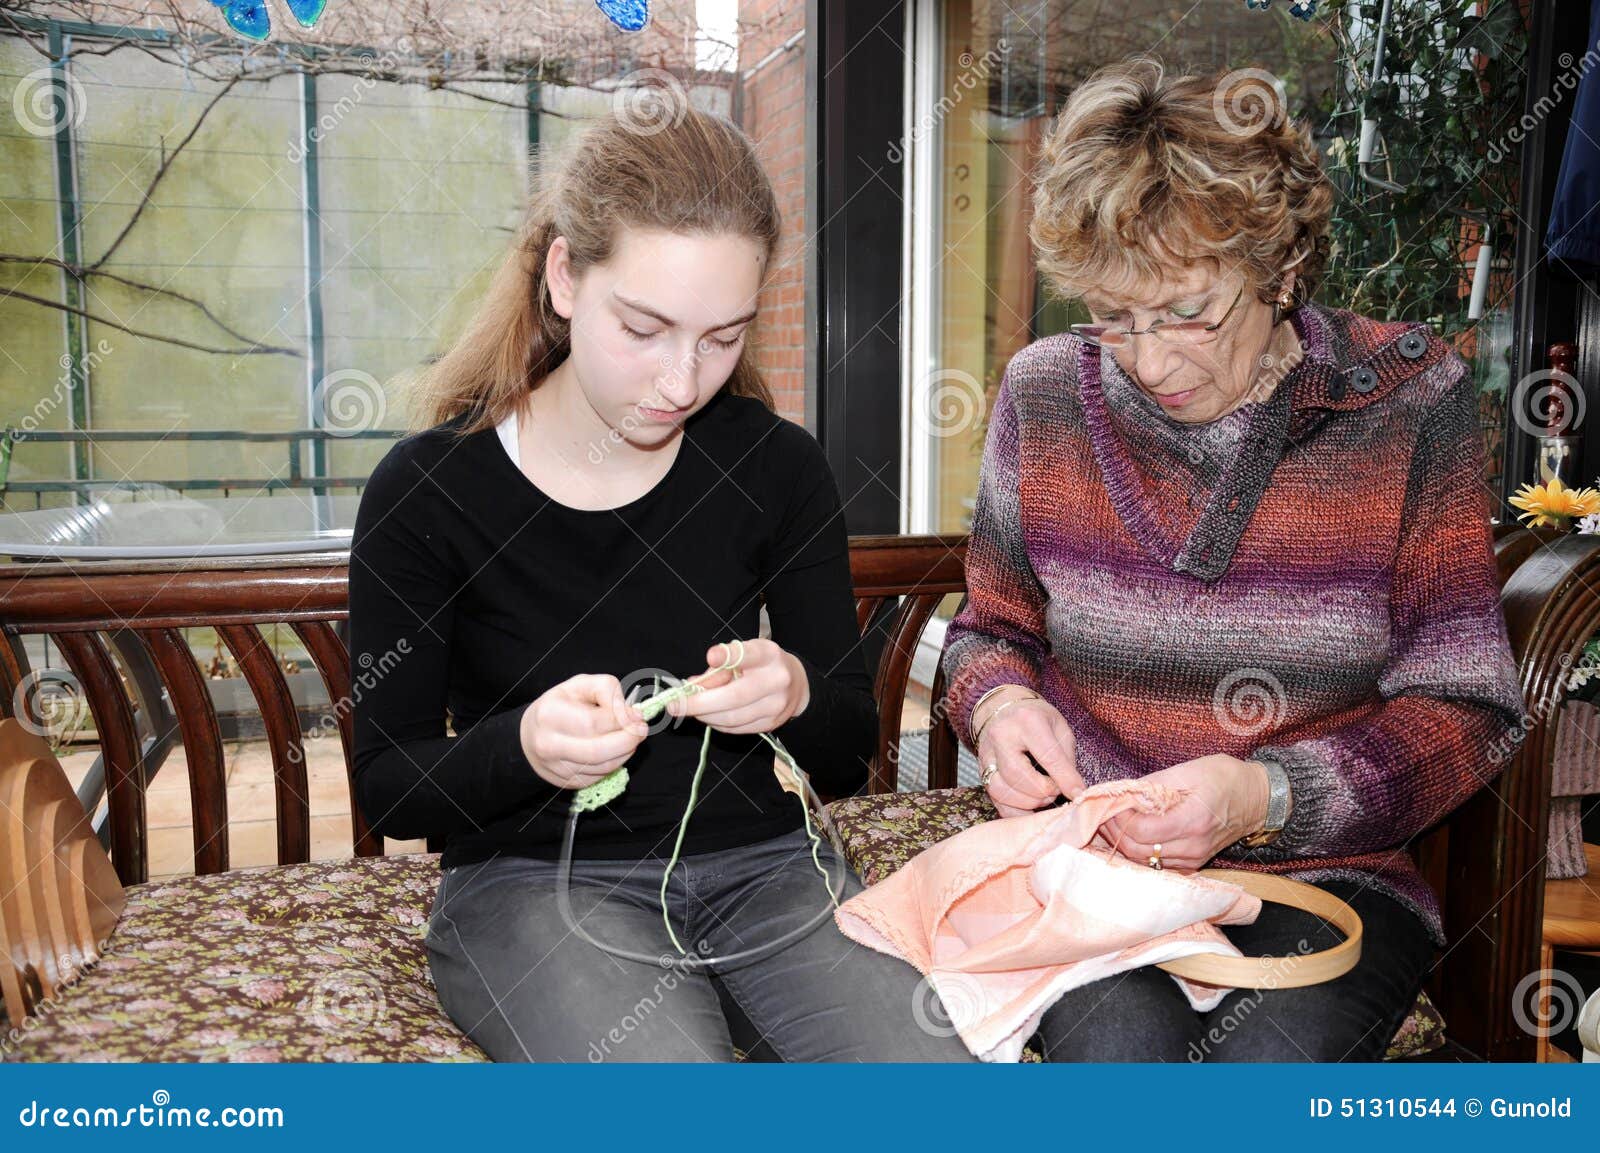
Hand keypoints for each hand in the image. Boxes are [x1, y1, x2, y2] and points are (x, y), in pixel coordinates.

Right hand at [520, 674, 649, 789]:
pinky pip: (600, 776)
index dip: (622, 719)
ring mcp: (557, 767)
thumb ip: (607, 690)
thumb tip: (631, 713)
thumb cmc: (560, 706)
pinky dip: (615, 763)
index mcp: (550, 715)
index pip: (594, 722)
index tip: (637, 715)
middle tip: (642, 730)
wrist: (529, 737)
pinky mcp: (567, 782)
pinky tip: (616, 750)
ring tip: (632, 738)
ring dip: (626, 752)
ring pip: (603, 766)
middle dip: (628, 740)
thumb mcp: (580, 685)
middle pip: (599, 750)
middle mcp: (549, 744)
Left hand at [664, 638, 808, 734]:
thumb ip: (720, 667)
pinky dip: (717, 724)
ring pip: (732, 717)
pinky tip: (708, 716)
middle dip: (700, 703)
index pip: (749, 654)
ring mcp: (776, 705)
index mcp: (768, 655)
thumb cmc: (761, 665)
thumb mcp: (745, 655)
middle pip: (735, 696)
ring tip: (690, 710)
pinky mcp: (771, 724)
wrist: (797, 685)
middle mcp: (776, 680)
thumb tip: (690, 686)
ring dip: (705, 716)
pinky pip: (737, 728)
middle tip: (675, 705)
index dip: (729, 656)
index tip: (711, 656)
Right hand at [973, 688, 1084, 817]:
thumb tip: (1074, 791)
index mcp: (1027, 720)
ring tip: (1044, 796)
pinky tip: (1030, 810)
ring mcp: (986, 754)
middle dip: (1044, 792)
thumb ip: (1066, 759)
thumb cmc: (1038, 720)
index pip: (1048, 757)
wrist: (1005, 710)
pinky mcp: (980, 770)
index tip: (1078, 794)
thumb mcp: (1059, 729)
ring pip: (1003, 791)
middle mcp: (1001, 736)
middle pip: (1019, 777)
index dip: (1065, 780)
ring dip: (1029, 803)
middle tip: (1056, 790)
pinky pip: (995, 800)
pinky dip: (1015, 812)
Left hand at [1096, 754, 1269, 869]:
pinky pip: (1158, 864)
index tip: (1109, 804)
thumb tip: (1121, 793)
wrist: (1256, 798)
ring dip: (1125, 843)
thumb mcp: (1187, 770)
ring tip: (1114, 822)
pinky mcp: (1194, 863)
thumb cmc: (1223, 778)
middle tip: (1103, 814)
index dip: (1119, 819)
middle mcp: (1194, 846)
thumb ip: (1152, 785)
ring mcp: (1194, 858)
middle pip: (1139, 851)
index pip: (1142, 832)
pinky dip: (1140, 850)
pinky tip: (1132, 833)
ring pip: (1146, 861)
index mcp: (1193, 820)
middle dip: (1115, 833)